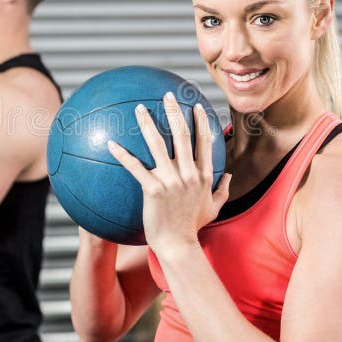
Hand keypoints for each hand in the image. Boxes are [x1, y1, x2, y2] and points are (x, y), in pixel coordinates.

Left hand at [107, 92, 230, 254]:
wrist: (178, 246)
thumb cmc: (193, 228)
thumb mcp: (214, 208)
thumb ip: (223, 190)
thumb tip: (230, 176)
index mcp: (203, 175)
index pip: (204, 141)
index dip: (200, 121)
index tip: (195, 106)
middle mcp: (189, 173)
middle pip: (181, 134)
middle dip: (174, 111)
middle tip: (167, 95)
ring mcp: (171, 180)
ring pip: (157, 144)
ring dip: (147, 123)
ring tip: (138, 109)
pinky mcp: (153, 189)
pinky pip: (135, 167)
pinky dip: (122, 154)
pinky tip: (111, 143)